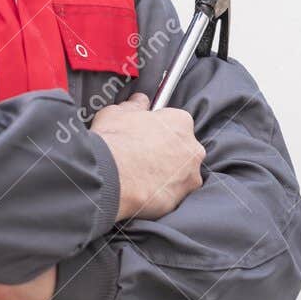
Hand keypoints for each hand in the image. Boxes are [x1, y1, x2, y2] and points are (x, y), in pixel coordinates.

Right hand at [90, 91, 204, 221]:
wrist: (108, 176)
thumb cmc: (113, 141)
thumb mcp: (117, 113)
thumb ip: (134, 105)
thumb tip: (139, 101)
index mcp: (180, 122)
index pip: (175, 123)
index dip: (158, 129)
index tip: (146, 135)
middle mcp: (192, 148)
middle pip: (182, 149)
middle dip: (166, 152)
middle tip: (142, 157)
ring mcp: (189, 176)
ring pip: (180, 174)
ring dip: (166, 174)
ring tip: (141, 177)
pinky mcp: (180, 199)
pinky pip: (172, 194)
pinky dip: (161, 193)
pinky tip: (143, 191)